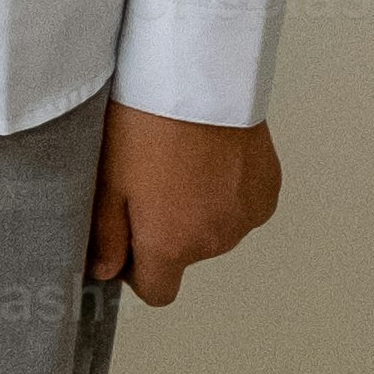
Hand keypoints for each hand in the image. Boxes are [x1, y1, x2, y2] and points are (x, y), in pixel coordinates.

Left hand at [89, 103, 279, 305]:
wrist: (197, 81)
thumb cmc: (143, 126)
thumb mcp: (107, 179)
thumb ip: (107, 236)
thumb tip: (105, 272)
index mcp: (171, 245)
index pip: (158, 292)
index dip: (138, 272)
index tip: (127, 241)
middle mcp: (214, 242)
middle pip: (185, 255)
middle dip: (167, 231)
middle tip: (149, 181)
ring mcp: (246, 218)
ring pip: (214, 230)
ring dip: (198, 210)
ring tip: (180, 162)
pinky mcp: (268, 193)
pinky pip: (241, 207)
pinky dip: (226, 193)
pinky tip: (209, 158)